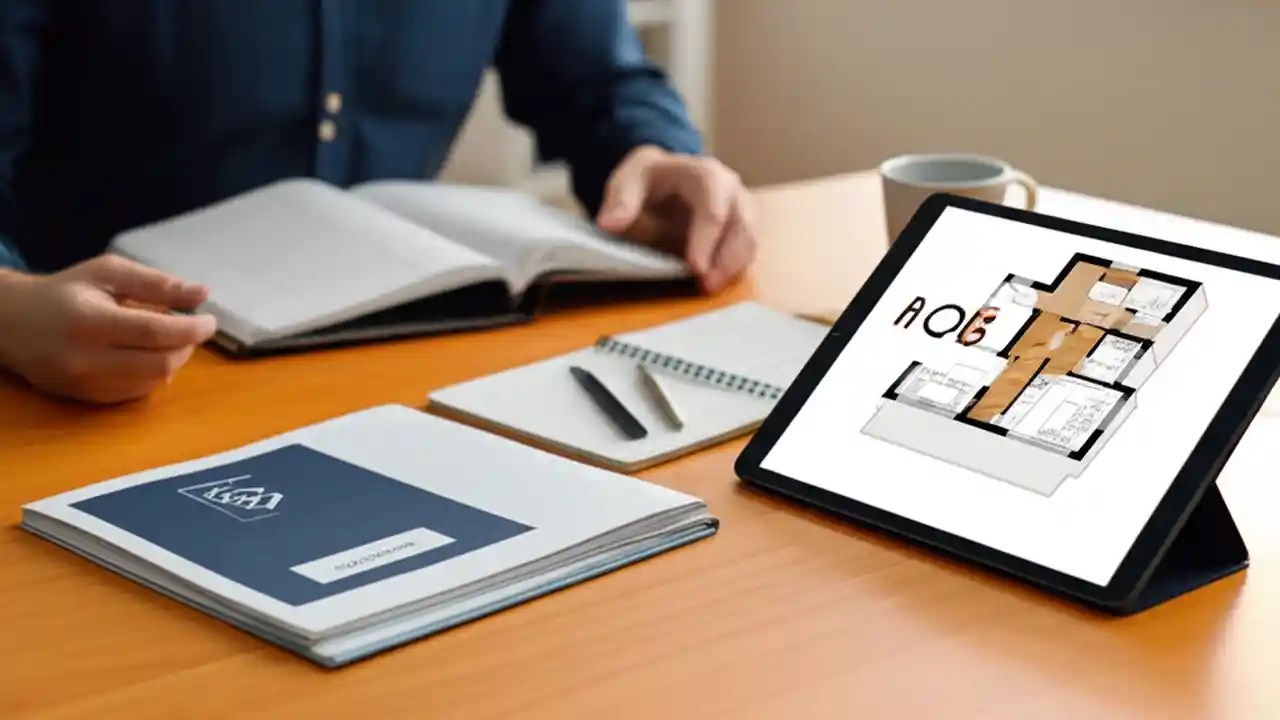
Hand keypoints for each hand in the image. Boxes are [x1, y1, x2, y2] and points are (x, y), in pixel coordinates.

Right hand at [0, 255, 216, 403]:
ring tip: (167, 339)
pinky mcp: (87, 399)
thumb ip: (156, 283)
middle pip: (159, 364)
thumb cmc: (65, 291)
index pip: (154, 331)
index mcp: (90, 321)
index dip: (190, 329)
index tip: (209, 321)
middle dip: (186, 347)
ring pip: (152, 382)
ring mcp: (86, 383)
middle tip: (190, 330)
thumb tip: (201, 294)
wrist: (12, 323)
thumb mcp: (107, 273)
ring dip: (173, 361)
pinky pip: (136, 393)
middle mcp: (86, 358)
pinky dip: (153, 375)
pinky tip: (146, 356)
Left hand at [597, 145, 756, 292]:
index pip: (713, 203)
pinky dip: (733, 270)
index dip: (706, 236)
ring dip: (732, 268)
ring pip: (749, 239)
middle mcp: (729, 187)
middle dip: (726, 257)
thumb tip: (610, 223)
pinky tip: (713, 285)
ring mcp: (740, 207)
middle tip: (706, 285)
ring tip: (708, 289)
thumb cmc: (646, 182)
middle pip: (742, 223)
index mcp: (703, 172)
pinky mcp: (741, 229)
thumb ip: (621, 200)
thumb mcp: (627, 181)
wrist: (661, 180)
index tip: (694, 266)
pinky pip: (746, 251)